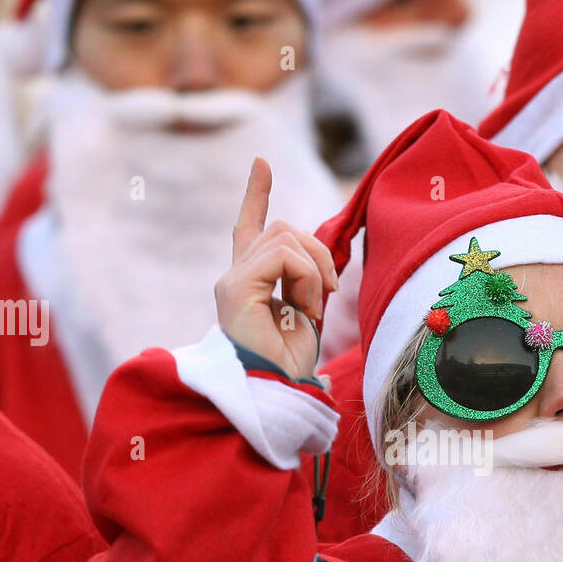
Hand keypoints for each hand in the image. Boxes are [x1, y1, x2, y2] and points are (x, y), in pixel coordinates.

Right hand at [214, 158, 337, 380]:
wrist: (275, 398)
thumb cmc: (291, 370)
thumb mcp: (306, 316)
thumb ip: (307, 284)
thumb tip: (324, 269)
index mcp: (250, 284)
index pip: (249, 228)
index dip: (257, 195)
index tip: (262, 163)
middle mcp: (234, 279)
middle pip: (282, 229)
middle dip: (318, 252)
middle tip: (331, 292)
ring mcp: (231, 283)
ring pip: (285, 238)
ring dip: (314, 269)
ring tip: (313, 307)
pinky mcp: (237, 289)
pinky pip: (283, 256)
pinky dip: (306, 277)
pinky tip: (305, 308)